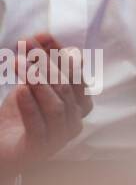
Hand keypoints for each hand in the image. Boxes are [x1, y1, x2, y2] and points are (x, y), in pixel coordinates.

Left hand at [0, 34, 93, 180]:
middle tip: (27, 46)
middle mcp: (75, 119)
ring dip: (38, 81)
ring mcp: (60, 136)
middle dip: (47, 63)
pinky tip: (20, 89)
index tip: (41, 36)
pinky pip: (39, 126)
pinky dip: (30, 105)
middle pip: (67, 87)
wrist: (5, 147)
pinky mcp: (41, 149)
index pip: (76, 72)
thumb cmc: (22, 114)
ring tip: (19, 63)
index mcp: (79, 102)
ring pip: (57, 105)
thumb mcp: (33, 84)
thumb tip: (43, 36)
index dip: (59, 52)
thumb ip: (41, 62)